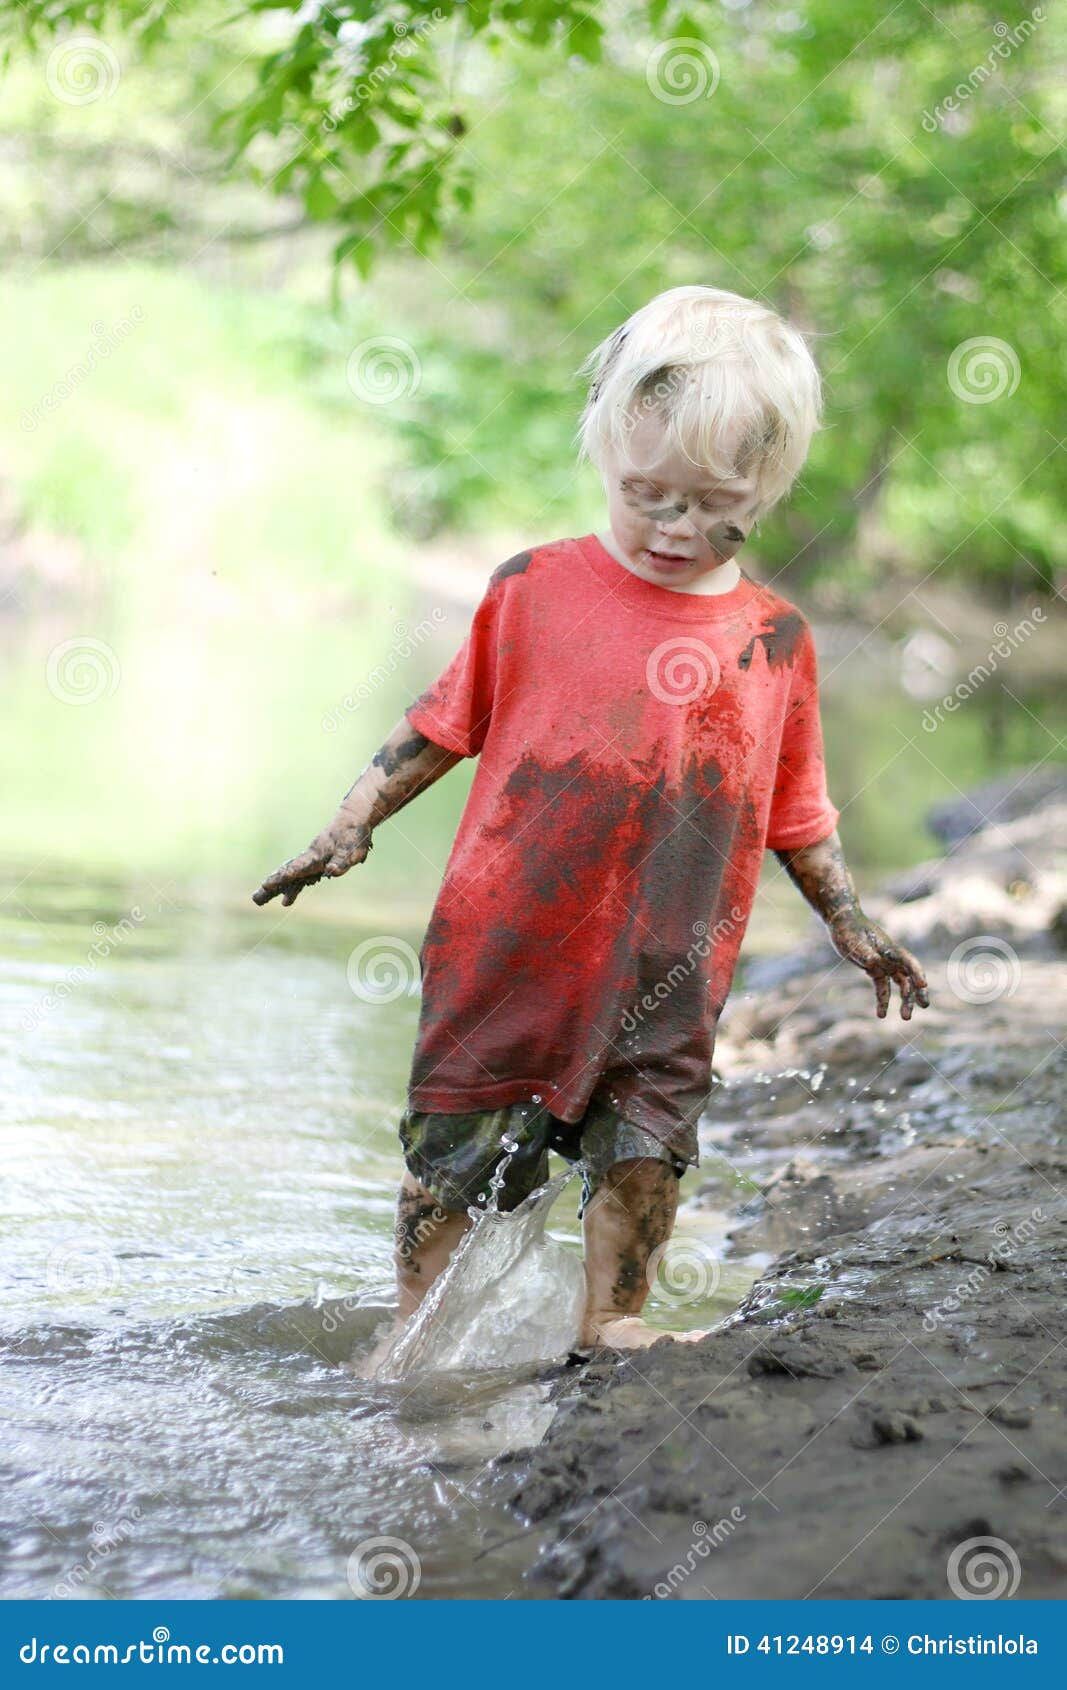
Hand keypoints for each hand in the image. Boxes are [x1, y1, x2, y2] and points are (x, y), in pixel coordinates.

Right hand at [252, 809, 372, 907]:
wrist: (350, 820)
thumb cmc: (352, 835)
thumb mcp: (351, 849)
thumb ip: (341, 861)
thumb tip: (332, 872)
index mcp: (316, 855)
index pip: (298, 867)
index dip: (285, 876)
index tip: (268, 883)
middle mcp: (309, 859)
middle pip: (286, 873)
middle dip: (271, 885)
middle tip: (255, 898)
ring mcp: (310, 862)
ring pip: (289, 877)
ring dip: (275, 888)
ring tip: (258, 900)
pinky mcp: (315, 865)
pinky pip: (300, 879)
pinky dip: (291, 889)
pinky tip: (286, 901)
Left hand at [827, 910, 929, 1020]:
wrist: (842, 921)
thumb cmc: (848, 929)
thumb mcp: (853, 941)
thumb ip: (864, 952)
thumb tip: (873, 963)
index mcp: (889, 949)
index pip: (909, 961)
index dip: (918, 972)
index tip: (923, 985)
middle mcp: (891, 957)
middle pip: (910, 976)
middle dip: (917, 991)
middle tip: (924, 1006)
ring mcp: (885, 964)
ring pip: (900, 984)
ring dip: (904, 1000)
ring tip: (905, 1017)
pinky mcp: (875, 969)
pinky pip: (883, 987)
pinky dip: (883, 1000)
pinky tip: (881, 1014)